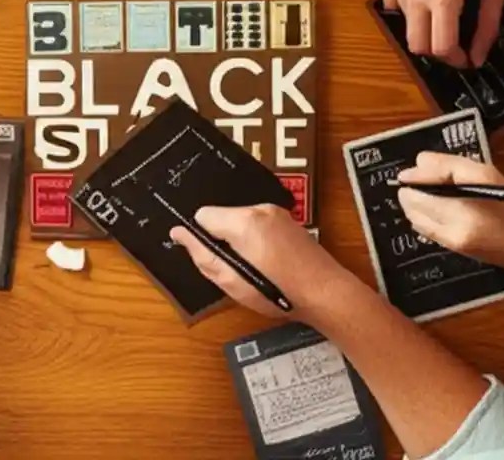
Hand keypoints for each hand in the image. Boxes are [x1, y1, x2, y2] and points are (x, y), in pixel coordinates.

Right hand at [169, 204, 347, 320]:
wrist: (325, 292)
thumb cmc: (279, 293)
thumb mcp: (232, 282)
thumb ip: (202, 255)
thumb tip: (178, 234)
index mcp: (243, 221)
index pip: (203, 215)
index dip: (202, 237)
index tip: (214, 258)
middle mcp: (260, 209)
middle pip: (223, 216)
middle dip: (222, 240)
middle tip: (235, 269)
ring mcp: (277, 213)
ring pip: (241, 220)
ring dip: (240, 241)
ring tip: (255, 268)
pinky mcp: (288, 220)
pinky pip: (259, 223)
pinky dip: (256, 239)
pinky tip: (268, 262)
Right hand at [381, 0, 503, 66]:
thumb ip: (487, 24)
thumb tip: (478, 56)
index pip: (441, 47)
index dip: (455, 59)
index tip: (463, 58)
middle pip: (416, 44)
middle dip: (435, 50)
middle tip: (449, 42)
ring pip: (405, 21)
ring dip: (423, 22)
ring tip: (437, 4)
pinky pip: (392, 1)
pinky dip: (406, 5)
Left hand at [396, 152, 503, 273]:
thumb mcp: (485, 173)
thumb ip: (448, 165)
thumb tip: (417, 164)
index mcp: (464, 208)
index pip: (418, 190)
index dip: (414, 178)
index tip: (416, 172)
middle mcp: (453, 229)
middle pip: (411, 205)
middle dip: (412, 190)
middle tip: (425, 181)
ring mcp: (449, 242)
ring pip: (413, 217)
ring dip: (415, 203)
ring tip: (431, 193)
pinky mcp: (449, 249)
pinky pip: (423, 229)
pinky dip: (423, 215)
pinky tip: (437, 208)